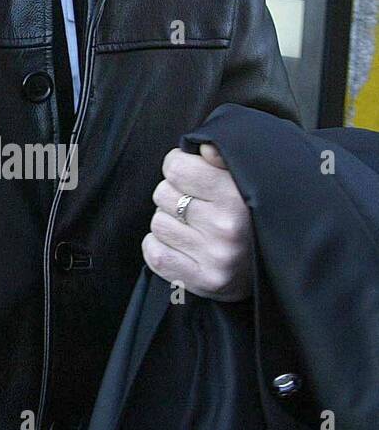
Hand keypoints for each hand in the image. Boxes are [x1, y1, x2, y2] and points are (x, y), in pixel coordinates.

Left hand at [143, 143, 251, 301]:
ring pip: (158, 223)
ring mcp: (215, 257)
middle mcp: (226, 228)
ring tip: (195, 228)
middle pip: (162, 194)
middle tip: (198, 206)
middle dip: (175, 196)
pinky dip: (161, 247)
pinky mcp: (203, 281)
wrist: (274, 269)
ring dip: (170, 222)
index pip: (175, 167)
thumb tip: (204, 148)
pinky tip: (184, 246)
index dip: (179, 168)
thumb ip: (223, 158)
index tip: (192, 177)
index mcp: (236, 196)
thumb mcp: (244, 178)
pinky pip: (154, 252)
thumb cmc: (250, 214)